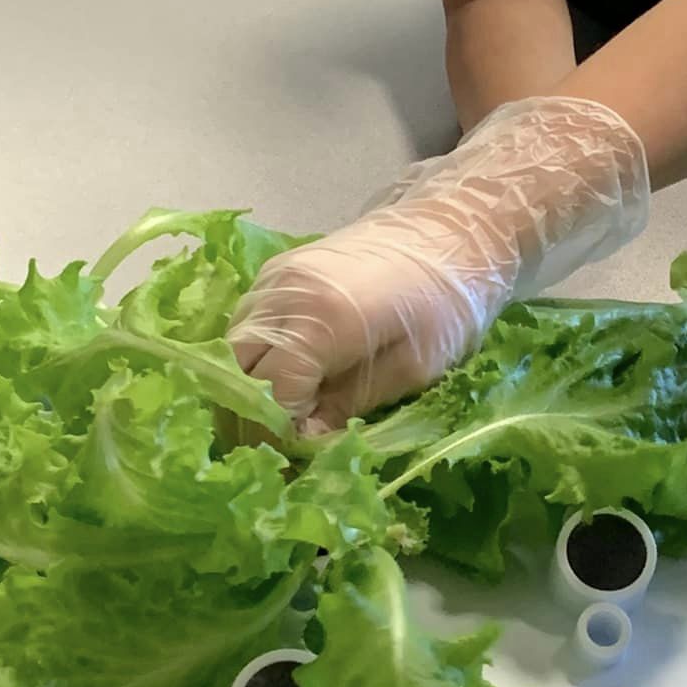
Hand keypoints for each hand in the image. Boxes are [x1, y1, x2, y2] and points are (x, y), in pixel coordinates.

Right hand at [228, 96, 648, 428]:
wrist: (453, 227)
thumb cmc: (448, 304)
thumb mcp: (413, 369)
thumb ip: (349, 406)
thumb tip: (302, 441)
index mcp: (321, 320)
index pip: (267, 393)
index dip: (273, 433)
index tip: (292, 459)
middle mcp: (285, 295)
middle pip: (234, 367)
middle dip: (247, 414)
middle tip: (276, 447)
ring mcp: (276, 277)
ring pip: (233, 344)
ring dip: (246, 385)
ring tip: (279, 420)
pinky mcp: (280, 270)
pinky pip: (249, 321)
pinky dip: (255, 356)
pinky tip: (285, 381)